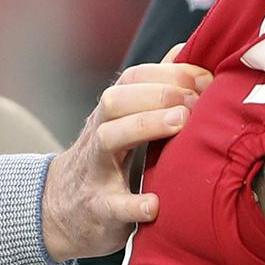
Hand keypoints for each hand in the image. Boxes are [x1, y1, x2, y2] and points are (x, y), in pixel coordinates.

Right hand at [40, 60, 209, 260]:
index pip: (132, 79)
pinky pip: (112, 206)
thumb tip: (184, 52)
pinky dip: (133, 205)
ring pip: (107, 139)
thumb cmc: (106, 163)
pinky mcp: (99, 211)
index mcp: (111, 116)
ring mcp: (95, 173)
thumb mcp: (125, 126)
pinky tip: (155, 204)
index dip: (168, 73)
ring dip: (145, 125)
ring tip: (181, 122)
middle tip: (195, 101)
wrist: (59, 212)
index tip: (205, 79)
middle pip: (115, 101)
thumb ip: (153, 93)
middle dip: (157, 94)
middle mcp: (98, 137)